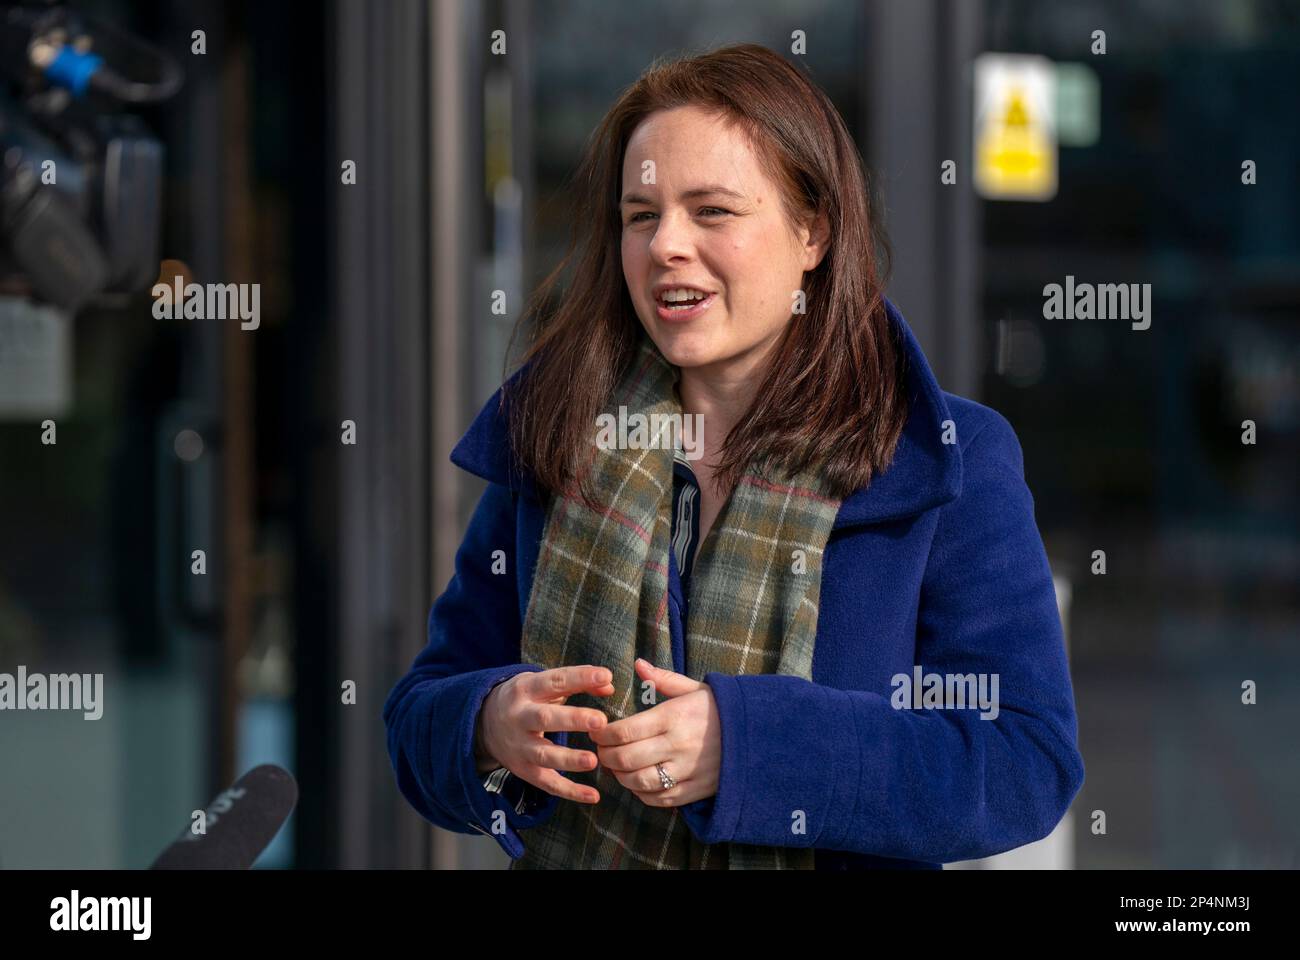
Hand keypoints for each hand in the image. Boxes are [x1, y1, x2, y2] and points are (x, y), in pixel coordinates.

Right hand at [476, 665, 613, 803]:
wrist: (484, 723)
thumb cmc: (526, 699)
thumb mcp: (543, 684)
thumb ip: (577, 682)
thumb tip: (609, 685)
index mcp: (527, 689)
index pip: (555, 681)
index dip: (580, 678)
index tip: (606, 675)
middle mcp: (520, 717)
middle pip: (546, 718)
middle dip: (573, 720)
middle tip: (600, 721)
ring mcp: (520, 746)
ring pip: (544, 755)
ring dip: (569, 759)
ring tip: (593, 760)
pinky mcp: (523, 770)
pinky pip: (547, 783)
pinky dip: (570, 791)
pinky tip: (593, 795)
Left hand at [589, 658, 720, 807]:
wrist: (759, 736)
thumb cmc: (720, 709)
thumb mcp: (695, 688)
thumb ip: (663, 678)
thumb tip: (638, 664)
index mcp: (674, 717)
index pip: (624, 731)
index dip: (602, 734)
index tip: (596, 731)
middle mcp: (677, 746)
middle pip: (625, 759)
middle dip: (605, 756)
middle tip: (600, 750)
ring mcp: (686, 771)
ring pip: (638, 782)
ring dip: (619, 776)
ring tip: (615, 766)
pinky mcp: (694, 791)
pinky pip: (658, 798)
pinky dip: (640, 793)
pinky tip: (636, 782)